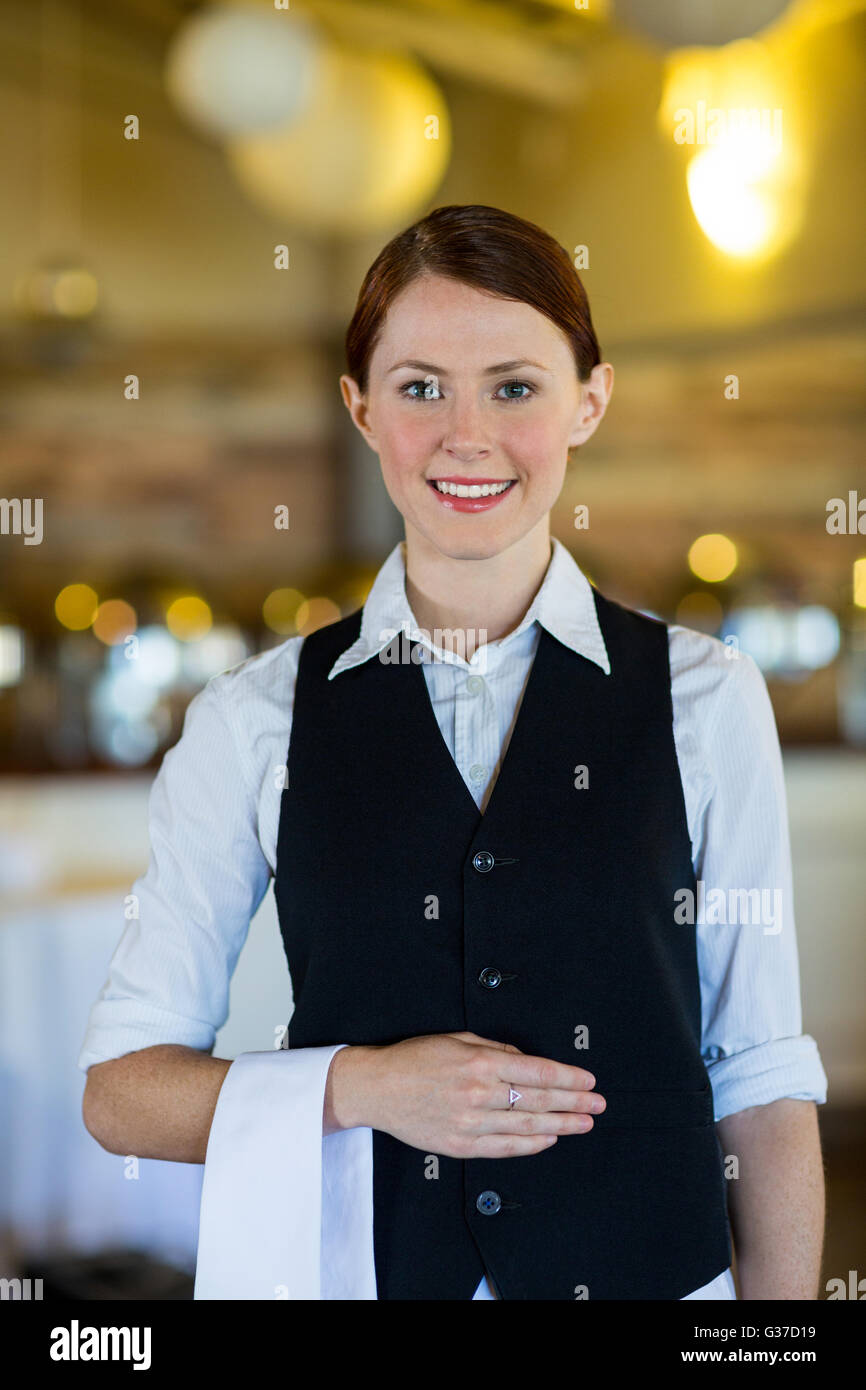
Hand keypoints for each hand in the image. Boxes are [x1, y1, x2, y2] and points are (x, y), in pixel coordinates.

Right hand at [350, 1030, 604, 1158]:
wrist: (376, 1087)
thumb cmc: (413, 1058)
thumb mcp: (456, 1038)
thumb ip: (495, 1049)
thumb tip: (526, 1060)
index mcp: (479, 1062)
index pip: (536, 1072)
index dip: (568, 1078)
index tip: (589, 1081)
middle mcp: (478, 1093)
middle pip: (538, 1101)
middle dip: (574, 1102)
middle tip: (598, 1104)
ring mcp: (470, 1122)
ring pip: (527, 1128)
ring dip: (561, 1126)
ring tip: (583, 1124)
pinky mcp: (460, 1144)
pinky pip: (504, 1147)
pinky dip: (531, 1145)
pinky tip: (549, 1140)